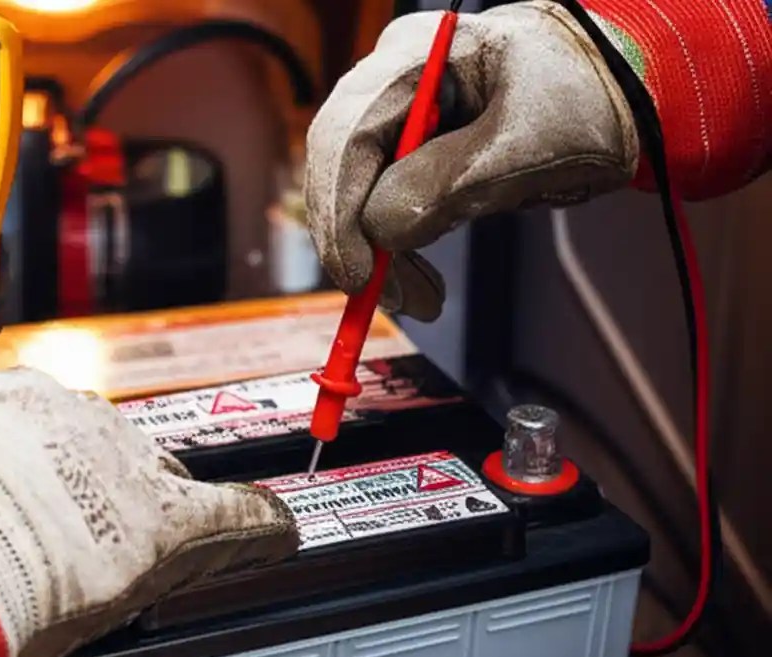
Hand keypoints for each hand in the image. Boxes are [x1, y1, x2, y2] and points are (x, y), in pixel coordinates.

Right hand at [0, 367, 298, 656]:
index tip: (71, 483)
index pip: (67, 424)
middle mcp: (81, 421)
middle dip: (120, 489)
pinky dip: (256, 526)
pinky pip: (228, 516)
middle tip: (101, 531)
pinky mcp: (163, 522)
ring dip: (172, 518)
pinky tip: (279, 530)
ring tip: (192, 540)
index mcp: (17, 399)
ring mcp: (126, 470)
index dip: (77, 465)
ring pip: (170, 488)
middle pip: (123, 452)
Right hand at [305, 1, 637, 320]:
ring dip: (377, 252)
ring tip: (418, 299)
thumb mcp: (527, 146)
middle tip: (387, 297)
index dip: (340, 206)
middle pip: (340, 162)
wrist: (619, 90)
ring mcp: (398, 112)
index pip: (349, 131)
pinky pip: (381, 200)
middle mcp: (393, 79)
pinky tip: (418, 281)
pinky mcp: (408, 147)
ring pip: (355, 189)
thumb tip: (380, 232)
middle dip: (355, 237)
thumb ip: (450, 184)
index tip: (358, 272)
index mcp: (418, 54)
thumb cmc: (587, 98)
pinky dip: (395, 246)